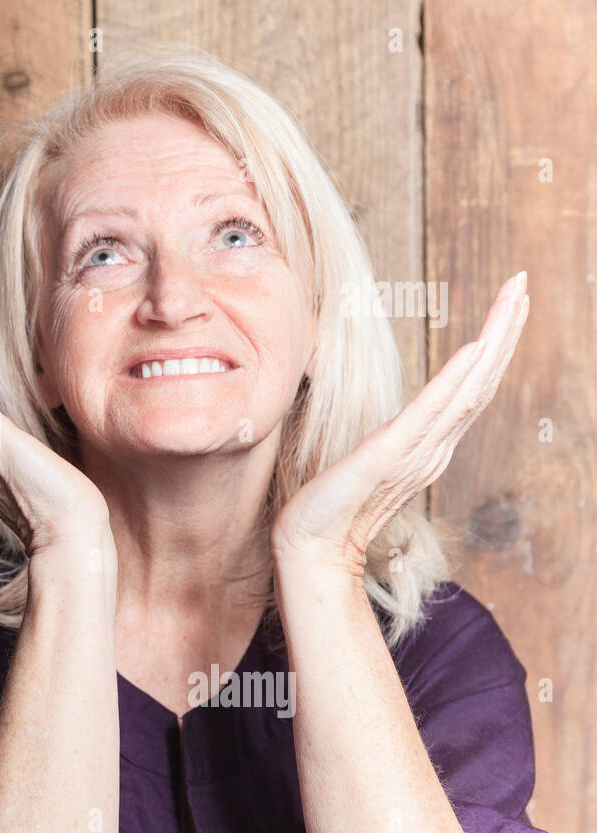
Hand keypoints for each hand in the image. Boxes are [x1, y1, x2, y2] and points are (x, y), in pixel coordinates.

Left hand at [271, 271, 530, 573]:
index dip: (494, 344)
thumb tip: (400, 424)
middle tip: (524, 283)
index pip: (471, 385)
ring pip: (469, 388)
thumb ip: (394, 440)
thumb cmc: (332, 504)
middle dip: (505, 329)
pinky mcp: (392, 453)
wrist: (311, 544)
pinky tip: (475, 349)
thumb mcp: (371, 460)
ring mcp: (418, 450)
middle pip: (482, 379)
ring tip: (514, 300)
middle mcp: (435, 446)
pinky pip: (431, 412)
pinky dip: (455, 380)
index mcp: (431, 444)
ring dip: (493, 340)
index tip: (510, 303)